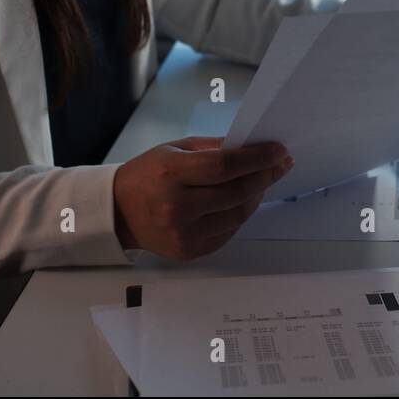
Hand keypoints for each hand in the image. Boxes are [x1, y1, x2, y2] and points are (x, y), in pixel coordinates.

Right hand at [112, 136, 292, 259]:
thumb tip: (254, 148)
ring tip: (264, 180)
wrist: (118, 212)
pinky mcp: (189, 251)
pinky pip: (227, 232)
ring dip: (256, 196)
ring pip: (237, 215)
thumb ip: (214, 148)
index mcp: (171, 173)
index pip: (225, 166)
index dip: (257, 159)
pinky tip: (245, 200)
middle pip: (236, 192)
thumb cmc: (148, 174)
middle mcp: (177, 207)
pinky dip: (241, 215)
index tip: (279, 151)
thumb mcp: (175, 150)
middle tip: (281, 164)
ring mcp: (183, 233)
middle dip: (265, 176)